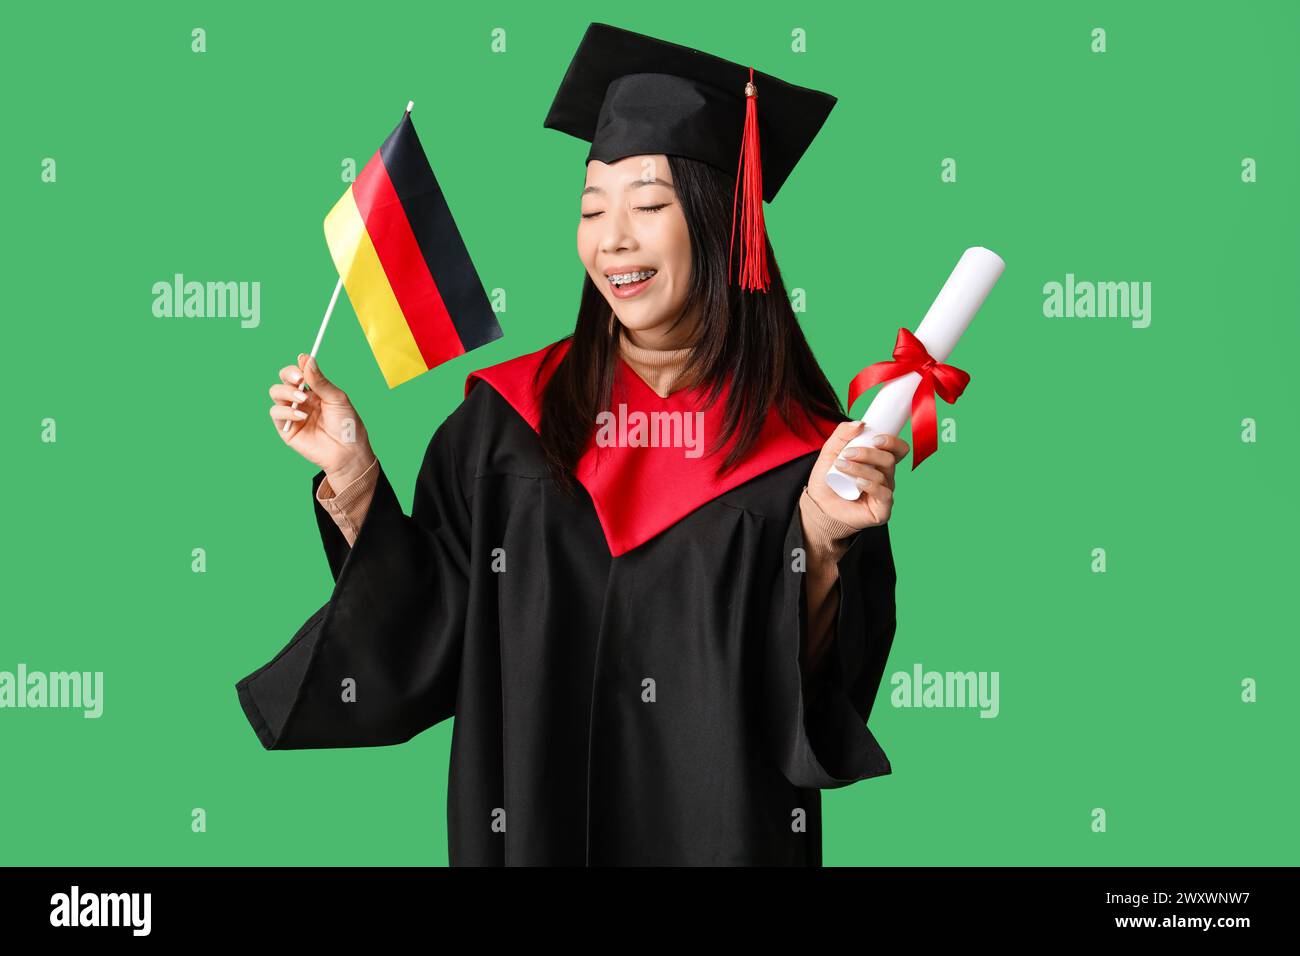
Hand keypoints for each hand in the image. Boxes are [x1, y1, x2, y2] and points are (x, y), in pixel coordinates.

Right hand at [268, 354, 374, 485]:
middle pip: (284, 379)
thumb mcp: (337, 398)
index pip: (299, 372)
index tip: (303, 360)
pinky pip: (276, 413)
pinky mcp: (286, 429)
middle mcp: (301, 400)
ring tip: (303, 399)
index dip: (298, 365)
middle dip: (288, 374)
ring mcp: (292, 413)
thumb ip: (320, 381)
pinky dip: (287, 411)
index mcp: (315, 391)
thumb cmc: (346, 425)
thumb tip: (306, 358)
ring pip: (276, 393)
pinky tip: (302, 415)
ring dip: (287, 392)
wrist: (348, 452)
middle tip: (299, 378)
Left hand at [806, 421, 909, 529]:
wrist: (819, 505)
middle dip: (869, 453)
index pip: (898, 449)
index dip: (892, 442)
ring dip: (860, 468)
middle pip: (890, 460)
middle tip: (848, 453)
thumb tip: (861, 423)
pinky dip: (871, 485)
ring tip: (841, 466)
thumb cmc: (828, 479)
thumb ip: (842, 434)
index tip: (875, 438)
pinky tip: (858, 482)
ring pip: (882, 476)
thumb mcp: (830, 451)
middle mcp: (886, 477)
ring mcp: (885, 494)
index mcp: (880, 462)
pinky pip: (884, 494)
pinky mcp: (882, 510)